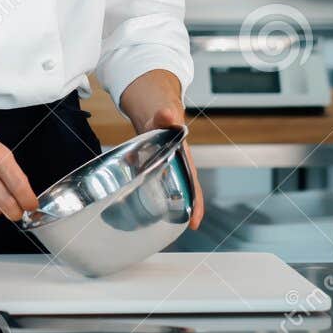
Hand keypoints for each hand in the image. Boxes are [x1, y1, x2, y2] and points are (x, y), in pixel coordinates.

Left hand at [120, 74, 204, 229]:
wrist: (155, 104)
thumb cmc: (164, 111)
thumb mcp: (165, 112)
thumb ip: (166, 115)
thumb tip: (167, 115)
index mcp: (182, 156)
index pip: (192, 184)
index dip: (196, 203)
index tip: (196, 221)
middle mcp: (174, 163)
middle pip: (183, 190)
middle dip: (185, 209)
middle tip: (183, 228)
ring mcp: (162, 164)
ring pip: (167, 187)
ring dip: (166, 202)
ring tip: (160, 223)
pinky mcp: (149, 162)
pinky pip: (148, 178)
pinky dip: (144, 188)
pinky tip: (136, 200)